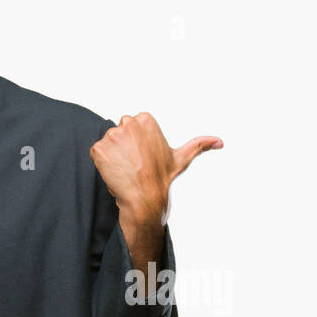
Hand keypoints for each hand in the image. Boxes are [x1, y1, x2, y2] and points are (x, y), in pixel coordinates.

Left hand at [90, 112, 221, 224]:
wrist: (145, 197)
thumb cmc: (163, 178)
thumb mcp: (181, 158)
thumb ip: (199, 145)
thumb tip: (220, 142)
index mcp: (146, 119)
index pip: (132, 127)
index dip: (136, 144)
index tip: (144, 157)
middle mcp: (128, 123)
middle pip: (118, 132)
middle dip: (124, 147)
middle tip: (134, 165)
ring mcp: (112, 136)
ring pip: (108, 144)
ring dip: (113, 156)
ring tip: (125, 170)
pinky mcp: (99, 149)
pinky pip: (97, 153)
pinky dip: (103, 163)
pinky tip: (115, 172)